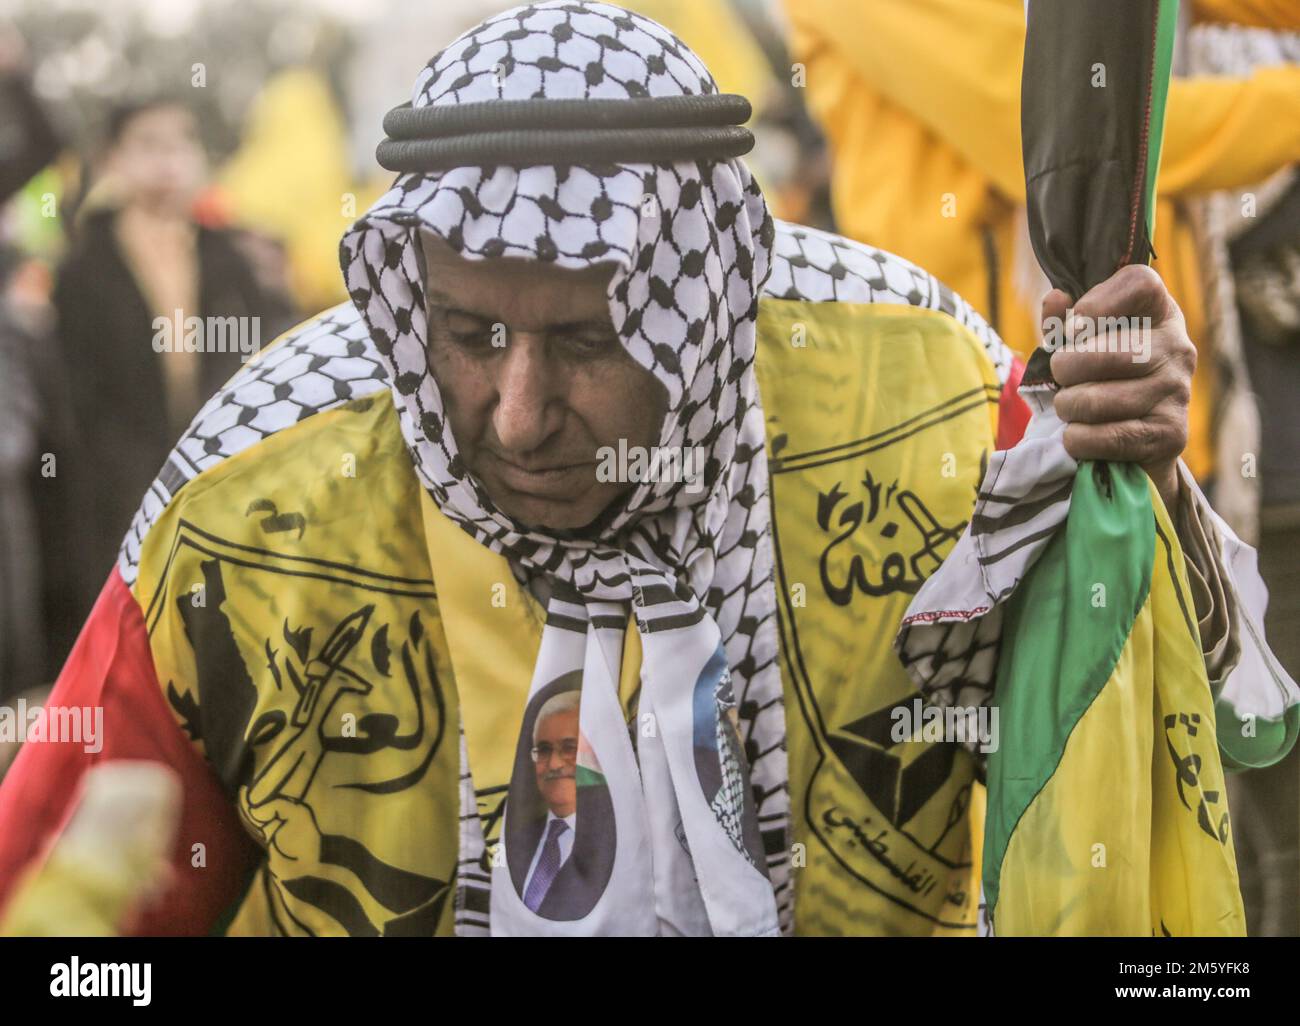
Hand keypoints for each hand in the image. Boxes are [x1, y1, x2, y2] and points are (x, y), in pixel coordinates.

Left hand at [1044, 264, 1194, 511]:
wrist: (1132, 441)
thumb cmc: (1100, 380)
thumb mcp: (1081, 346)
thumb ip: (1063, 323)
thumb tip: (1056, 301)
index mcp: (1159, 313)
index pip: (1140, 283)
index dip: (1097, 302)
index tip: (1074, 327)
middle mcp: (1177, 348)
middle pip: (1108, 351)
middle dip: (1066, 369)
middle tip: (1061, 378)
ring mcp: (1177, 392)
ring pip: (1098, 400)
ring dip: (1068, 407)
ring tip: (1069, 407)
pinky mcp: (1171, 435)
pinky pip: (1106, 438)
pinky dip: (1078, 439)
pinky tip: (1077, 435)